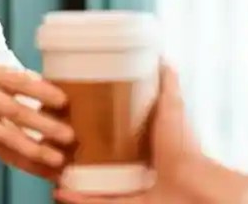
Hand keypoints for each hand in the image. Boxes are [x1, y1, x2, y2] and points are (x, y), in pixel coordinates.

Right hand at [0, 65, 73, 179]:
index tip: (63, 100)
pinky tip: (39, 169)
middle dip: (43, 125)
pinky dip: (21, 162)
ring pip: (6, 137)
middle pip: (14, 112)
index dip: (40, 90)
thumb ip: (9, 82)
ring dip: (34, 150)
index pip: (17, 81)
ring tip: (56, 159)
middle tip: (68, 135)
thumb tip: (47, 89)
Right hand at [54, 64, 247, 203]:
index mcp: (146, 144)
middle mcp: (138, 169)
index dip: (92, 126)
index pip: (114, 134)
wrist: (195, 187)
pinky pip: (96, 203)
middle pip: (100, 160)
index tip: (71, 114)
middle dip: (77, 154)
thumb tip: (161, 57)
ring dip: (71, 178)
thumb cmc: (185, 149)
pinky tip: (59, 191)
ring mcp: (131, 189)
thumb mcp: (173, 107)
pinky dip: (77, 199)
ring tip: (52, 167)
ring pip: (93, 184)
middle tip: (57, 143)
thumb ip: (167, 84)